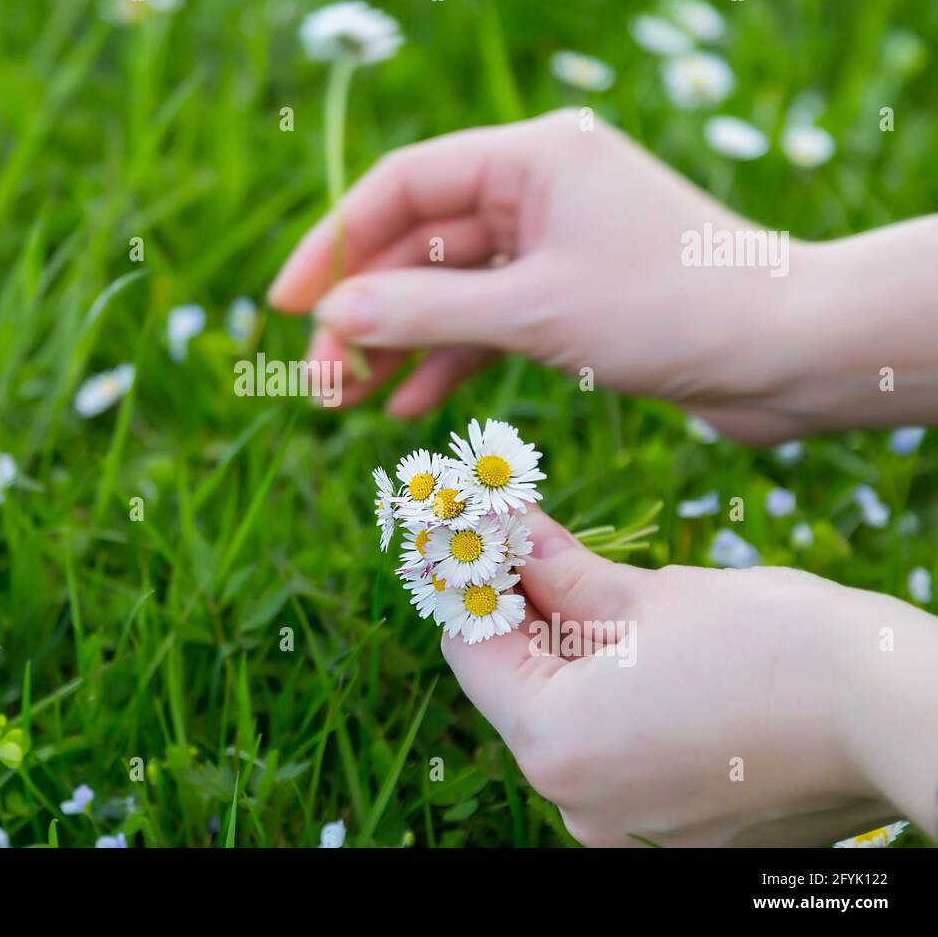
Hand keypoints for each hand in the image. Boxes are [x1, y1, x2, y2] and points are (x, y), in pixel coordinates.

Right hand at [269, 109, 931, 442]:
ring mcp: (553, 243)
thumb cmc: (672, 311)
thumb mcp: (533, 311)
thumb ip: (423, 312)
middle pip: (417, 244)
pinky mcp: (570, 295)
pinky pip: (488, 322)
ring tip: (347, 401)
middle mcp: (538, 188)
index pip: (402, 185)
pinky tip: (409, 406)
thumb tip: (328, 314)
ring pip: (448, 289)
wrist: (788, 357)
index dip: (333, 244)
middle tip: (319, 380)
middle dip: (363, 311)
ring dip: (397, 343)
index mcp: (532, 155)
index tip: (283, 305)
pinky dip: (449, 361)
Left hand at [444, 507, 937, 846]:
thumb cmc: (775, 647)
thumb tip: (511, 534)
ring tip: (614, 600)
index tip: (492, 534)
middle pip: (520, 691)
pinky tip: (662, 660)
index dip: (479, 580)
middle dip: (529, 617)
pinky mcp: (680, 835)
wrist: (897, 716)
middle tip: (546, 548)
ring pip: (573, 725)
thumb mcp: (645, 595)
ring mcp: (631, 830)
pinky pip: (623, 759)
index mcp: (556, 745)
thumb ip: (558, 572)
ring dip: (577, 661)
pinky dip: (624, 706)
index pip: (473, 648)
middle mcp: (580, 806)